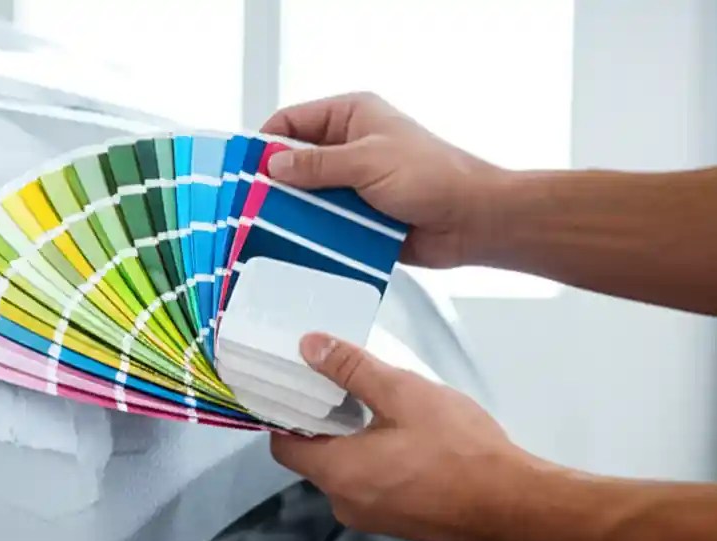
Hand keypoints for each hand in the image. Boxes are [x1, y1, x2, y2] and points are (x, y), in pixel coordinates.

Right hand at [261, 92, 507, 268]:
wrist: (472, 221)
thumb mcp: (367, 162)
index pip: (293, 122)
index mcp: (352, 117)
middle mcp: (349, 147)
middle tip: (249, 205)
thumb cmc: (433, 177)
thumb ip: (317, 165)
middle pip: (295, 163)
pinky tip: (297, 247)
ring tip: (268, 230)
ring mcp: (353, 184)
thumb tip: (273, 164)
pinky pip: (324, 225)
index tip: (244, 168)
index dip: (266, 143)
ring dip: (294, 214)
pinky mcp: (358, 217)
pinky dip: (312, 235)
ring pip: (307, 198)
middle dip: (275, 184)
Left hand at [270, 333, 544, 540]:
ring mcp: (375, 520)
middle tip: (341, 386)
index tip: (298, 384)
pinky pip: (374, 487)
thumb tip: (308, 345)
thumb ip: (351, 369)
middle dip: (323, 423)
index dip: (285, 414)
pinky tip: (406, 437)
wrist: (517, 507)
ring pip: (346, 473)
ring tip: (378, 405)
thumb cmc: (459, 449)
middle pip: (313, 459)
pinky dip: (377, 462)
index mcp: (336, 474)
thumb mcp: (404, 394)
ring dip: (353, 441)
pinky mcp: (402, 525)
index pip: (282, 446)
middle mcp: (345, 504)